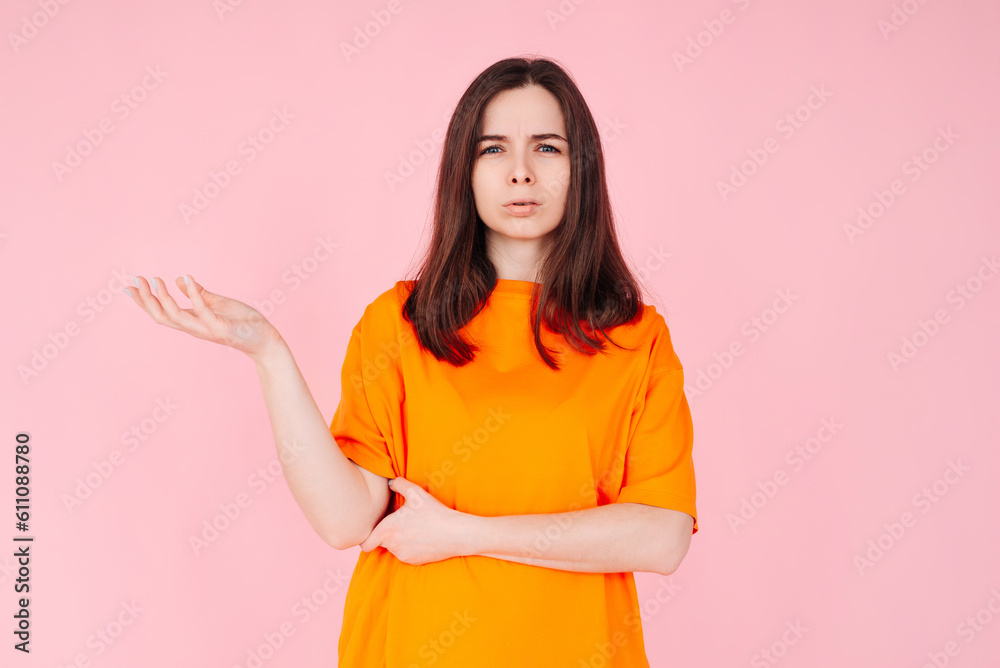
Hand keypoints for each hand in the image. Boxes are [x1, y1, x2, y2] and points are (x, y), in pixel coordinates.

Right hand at [125, 274, 282, 360]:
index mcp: (192, 322)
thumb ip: (199, 294)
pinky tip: (187, 279)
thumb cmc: (242, 322)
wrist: (264, 339)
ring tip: (156, 280)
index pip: (162, 313)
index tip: (128, 286)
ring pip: (176, 317)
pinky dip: (193, 295)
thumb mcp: (217, 304)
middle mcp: (194, 328)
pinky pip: (203, 311)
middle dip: (146, 300)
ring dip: (164, 298)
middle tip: (135, 281)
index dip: (144, 301)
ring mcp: (206, 329)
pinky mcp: (220, 327)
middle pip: (162, 316)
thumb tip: (179, 280)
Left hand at [359, 477, 473, 565]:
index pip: (365, 543)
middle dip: (387, 534)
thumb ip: (399, 484)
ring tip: (413, 528)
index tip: (375, 529)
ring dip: (399, 540)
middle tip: (400, 522)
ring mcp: (403, 555)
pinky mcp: (413, 561)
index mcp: (388, 530)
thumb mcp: (416, 492)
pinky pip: (405, 554)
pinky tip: (421, 536)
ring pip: (394, 548)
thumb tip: (390, 482)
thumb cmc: (433, 512)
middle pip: (381, 543)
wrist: (455, 534)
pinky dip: (409, 547)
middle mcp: (392, 546)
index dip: (367, 537)